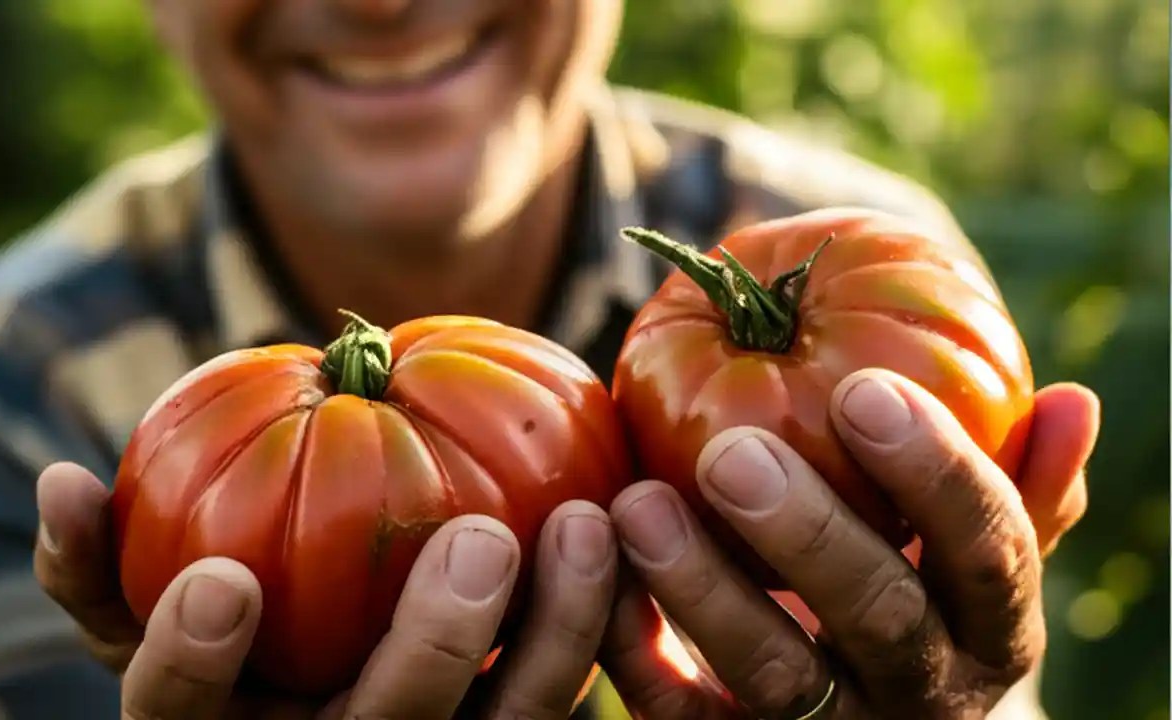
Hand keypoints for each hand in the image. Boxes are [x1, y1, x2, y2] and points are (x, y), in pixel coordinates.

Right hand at [34, 463, 617, 718]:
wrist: (342, 666)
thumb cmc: (232, 640)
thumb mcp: (153, 611)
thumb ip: (107, 562)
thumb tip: (63, 482)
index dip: (194, 661)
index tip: (221, 579)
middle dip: (432, 646)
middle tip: (482, 540)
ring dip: (555, 636)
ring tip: (591, 523)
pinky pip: (560, 698)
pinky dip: (597, 627)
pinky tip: (622, 537)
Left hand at [600, 368, 1098, 718]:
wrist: (859, 715)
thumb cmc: (912, 583)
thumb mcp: (972, 551)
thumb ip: (1016, 484)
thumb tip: (1077, 402)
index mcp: (992, 628)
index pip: (989, 551)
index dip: (936, 473)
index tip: (863, 389)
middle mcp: (923, 693)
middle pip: (878, 618)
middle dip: (807, 534)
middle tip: (731, 455)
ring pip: (772, 676)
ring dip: (702, 588)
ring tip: (635, 503)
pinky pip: (680, 712)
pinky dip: (631, 642)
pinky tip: (592, 564)